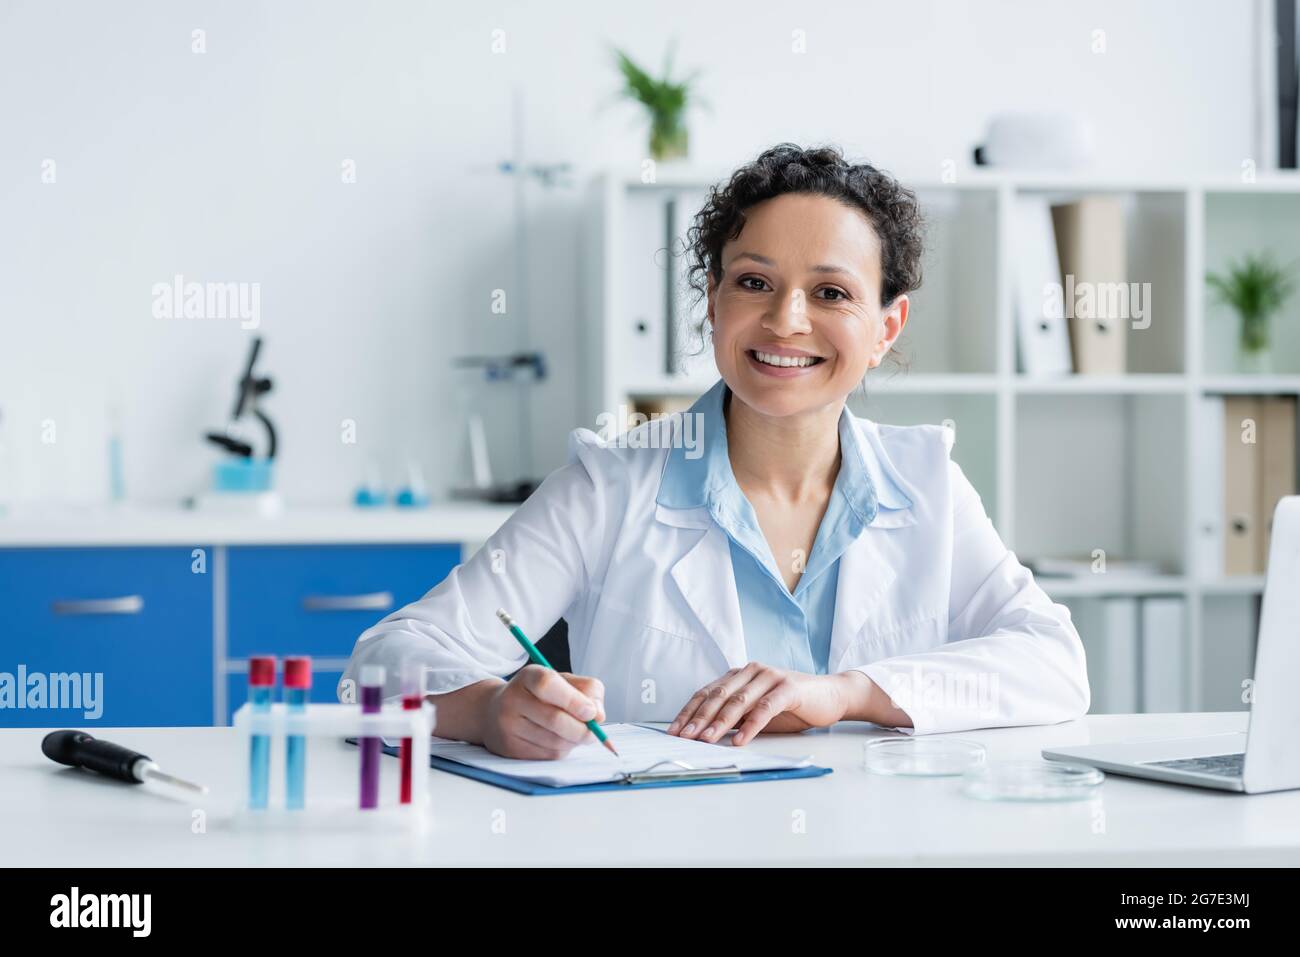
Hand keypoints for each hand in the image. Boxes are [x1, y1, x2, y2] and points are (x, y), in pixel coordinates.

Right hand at [482, 666, 605, 759]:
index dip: (574, 700)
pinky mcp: (510, 749)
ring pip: (554, 741)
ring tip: (575, 734)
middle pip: (554, 719)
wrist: (494, 712)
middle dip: (582, 729)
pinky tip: (559, 741)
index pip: (548, 685)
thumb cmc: (539, 695)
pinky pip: (547, 755)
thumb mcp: (562, 682)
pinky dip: (562, 751)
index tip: (591, 712)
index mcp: (528, 676)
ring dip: (574, 741)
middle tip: (594, 732)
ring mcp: (508, 726)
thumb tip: (599, 715)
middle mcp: (513, 700)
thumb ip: (587, 691)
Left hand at [667, 663, 852, 745]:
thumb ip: (734, 718)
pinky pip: (765, 707)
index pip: (707, 693)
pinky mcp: (788, 688)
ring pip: (738, 700)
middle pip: (718, 696)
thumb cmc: (791, 706)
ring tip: (706, 740)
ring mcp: (770, 677)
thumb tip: (703, 736)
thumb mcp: (756, 711)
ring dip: (720, 722)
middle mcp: (751, 671)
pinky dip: (751, 725)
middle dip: (698, 718)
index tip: (674, 731)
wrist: (831, 695)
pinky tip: (740, 739)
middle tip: (684, 737)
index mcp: (739, 675)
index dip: (688, 712)